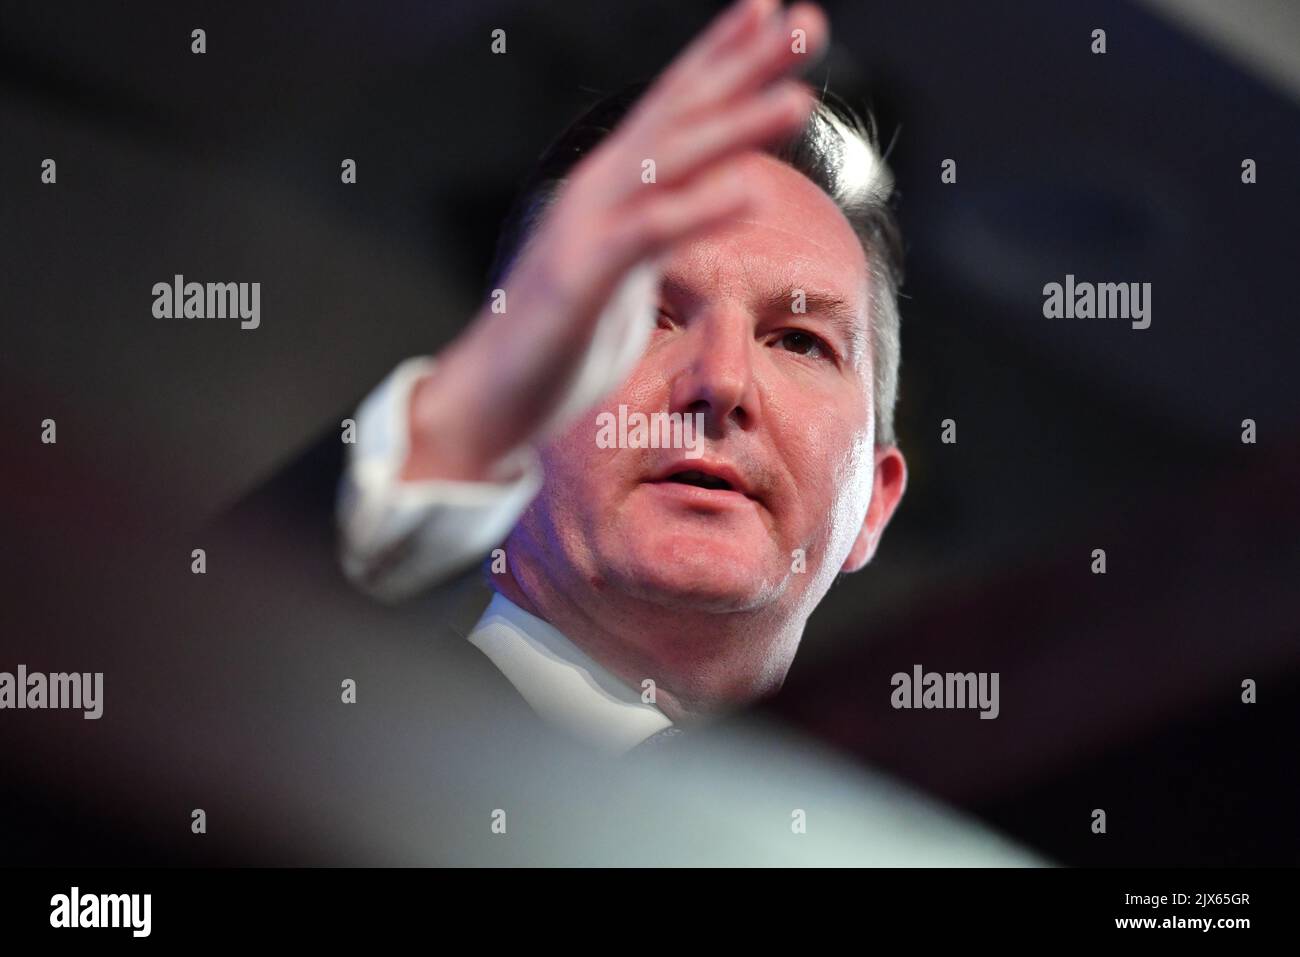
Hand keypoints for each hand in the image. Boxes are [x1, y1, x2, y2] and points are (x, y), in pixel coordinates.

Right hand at [404, 0, 828, 480]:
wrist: (491, 398)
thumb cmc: (559, 340)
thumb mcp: (624, 271)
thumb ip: (659, 227)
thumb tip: (702, 204)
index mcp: (614, 187)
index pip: (678, 108)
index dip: (727, 56)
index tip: (778, 13)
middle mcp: (600, 190)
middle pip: (682, 114)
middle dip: (746, 63)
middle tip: (808, 20)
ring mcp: (586, 228)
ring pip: (671, 162)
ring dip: (737, 126)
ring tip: (799, 98)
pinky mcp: (579, 277)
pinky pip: (650, 235)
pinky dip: (700, 210)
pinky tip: (751, 190)